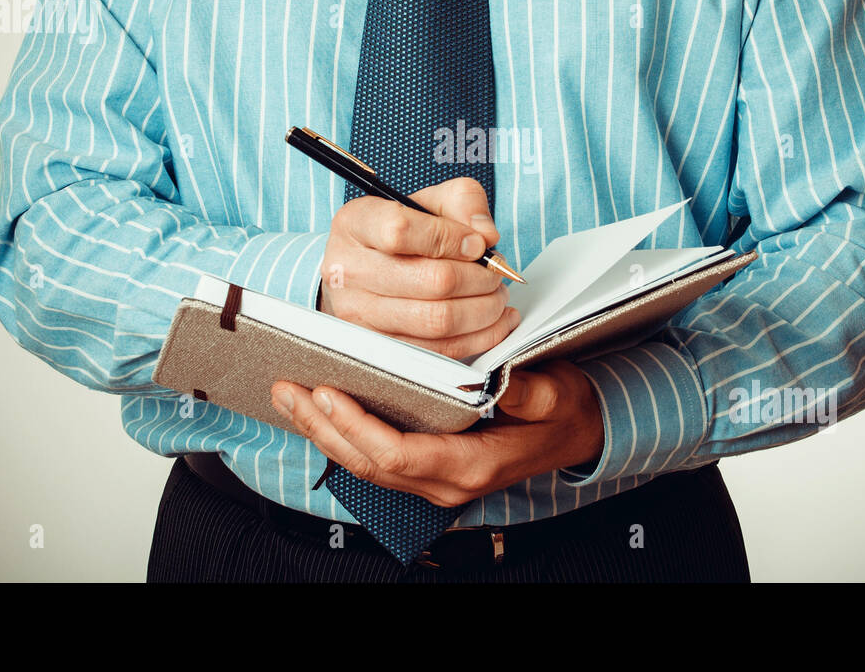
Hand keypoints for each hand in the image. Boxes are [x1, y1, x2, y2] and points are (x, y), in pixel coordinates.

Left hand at [270, 360, 605, 505]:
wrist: (578, 433)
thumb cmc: (564, 410)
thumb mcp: (556, 394)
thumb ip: (528, 392)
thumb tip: (503, 380)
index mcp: (472, 466)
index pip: (398, 455)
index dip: (356, 426)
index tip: (327, 391)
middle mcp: (446, 483)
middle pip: (369, 463)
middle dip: (322, 427)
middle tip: (286, 389)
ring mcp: (436, 482)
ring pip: (366, 465)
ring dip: (324, 432)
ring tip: (289, 396)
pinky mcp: (429, 470)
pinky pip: (377, 459)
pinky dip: (345, 435)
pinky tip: (322, 410)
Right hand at [317, 177, 519, 359]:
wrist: (363, 272)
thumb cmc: (401, 234)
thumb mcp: (427, 201)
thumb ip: (462, 201)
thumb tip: (487, 236)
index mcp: (356, 223)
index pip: (401, 231)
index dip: (450, 238)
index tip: (477, 243)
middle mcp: (348, 270)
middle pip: (431, 281)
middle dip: (480, 278)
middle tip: (497, 273)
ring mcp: (359, 313)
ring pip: (438, 320)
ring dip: (484, 310)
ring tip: (497, 295)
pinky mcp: (380, 346)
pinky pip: (440, 350)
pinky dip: (480, 337)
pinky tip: (496, 321)